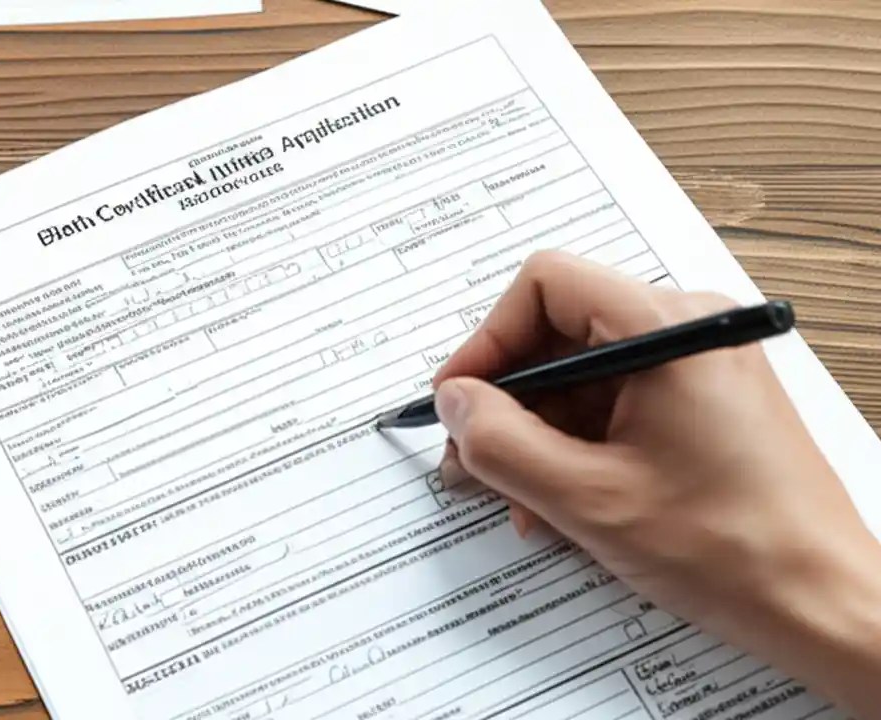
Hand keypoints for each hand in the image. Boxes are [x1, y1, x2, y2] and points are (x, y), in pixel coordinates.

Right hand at [433, 251, 880, 716]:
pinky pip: (618, 407)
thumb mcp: (587, 498)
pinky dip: (577, 449)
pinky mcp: (704, 406)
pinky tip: (559, 503)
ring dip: (538, 436)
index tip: (458, 397)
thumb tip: (454, 402)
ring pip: (584, 378)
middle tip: (471, 457)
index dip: (488, 340)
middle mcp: (688, 332)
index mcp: (668, 329)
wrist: (824, 605)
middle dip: (508, 401)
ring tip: (517, 499)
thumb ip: (501, 443)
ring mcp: (700, 369)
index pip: (546, 285)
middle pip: (560, 333)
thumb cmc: (733, 550)